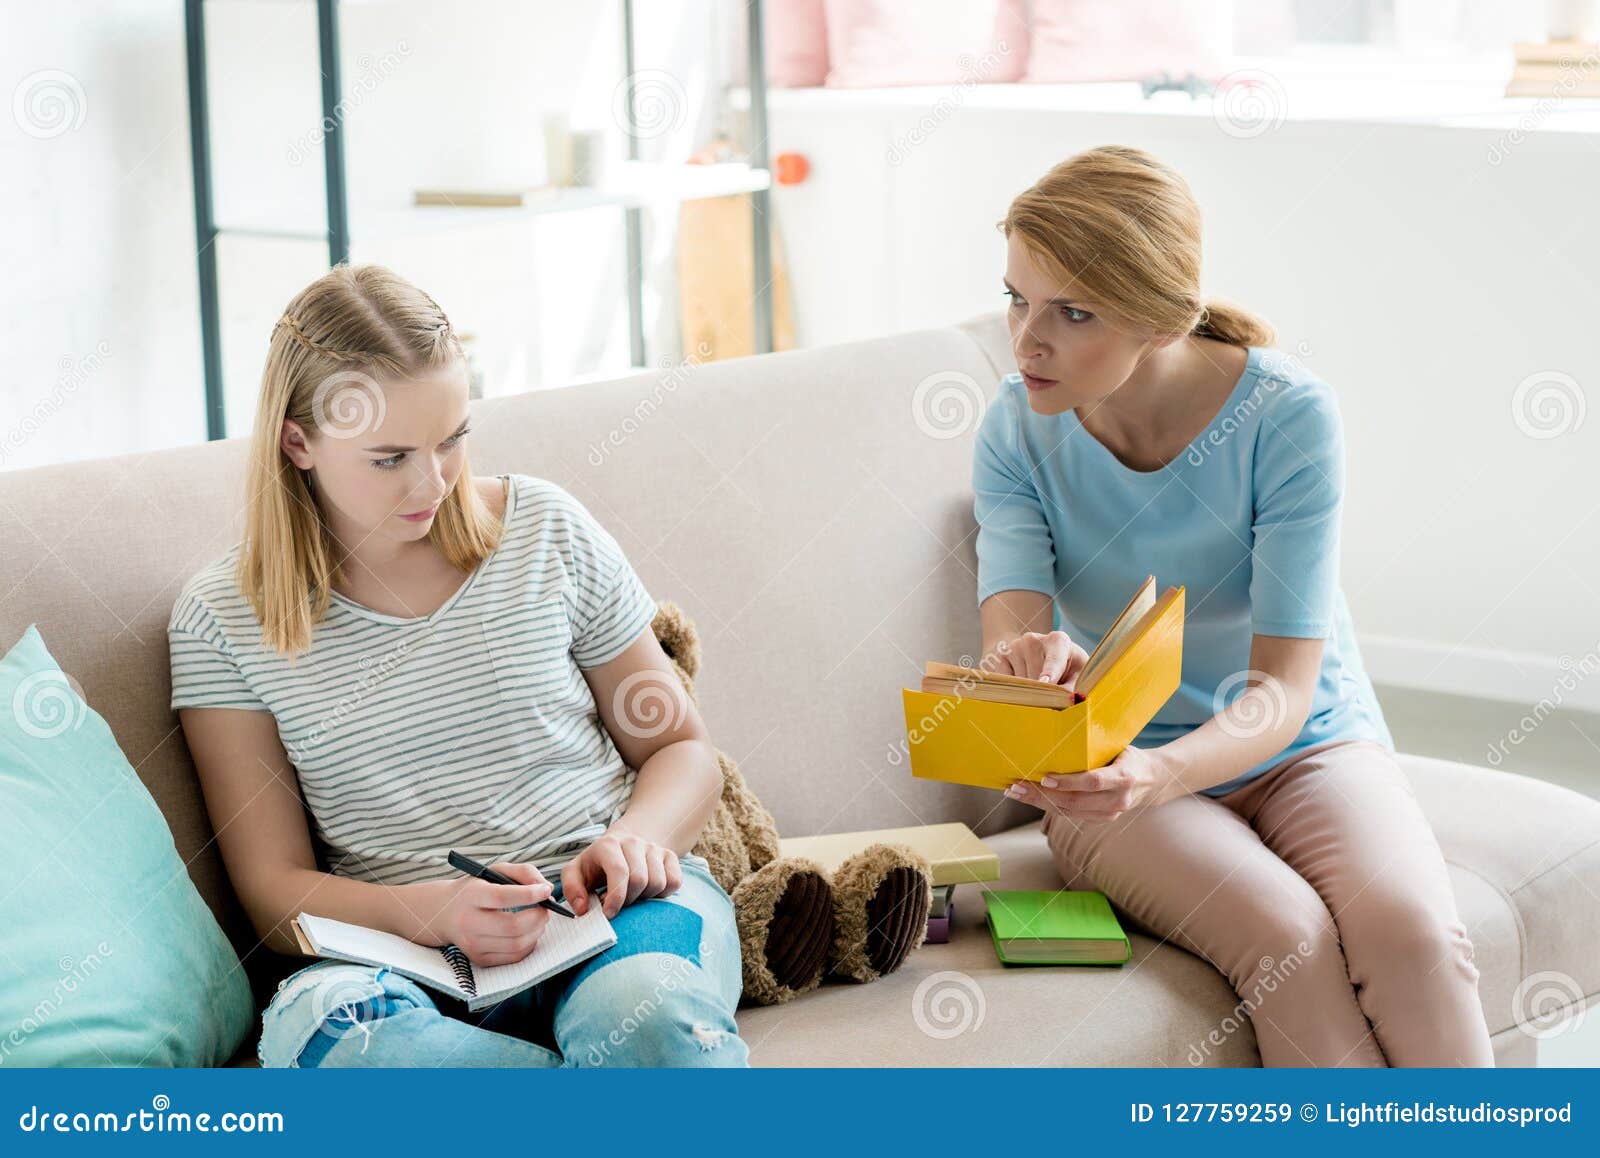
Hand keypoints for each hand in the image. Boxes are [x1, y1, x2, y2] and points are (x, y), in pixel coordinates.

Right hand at [413, 862, 552, 965]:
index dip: (530, 895)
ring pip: (517, 944)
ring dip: (537, 931)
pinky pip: (514, 957)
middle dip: (538, 916)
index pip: (503, 897)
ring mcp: (472, 944)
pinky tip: (528, 932)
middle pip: (513, 926)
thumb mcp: (496, 871)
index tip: (546, 891)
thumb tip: (547, 889)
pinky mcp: (479, 959)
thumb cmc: (477, 888)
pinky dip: (529, 944)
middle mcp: (468, 922)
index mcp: (471, 895)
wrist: (445, 913)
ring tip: (538, 918)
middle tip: (546, 907)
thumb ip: (524, 873)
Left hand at [559, 824, 682, 917]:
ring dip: (645, 898)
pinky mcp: (669, 855)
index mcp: (608, 845)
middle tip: (619, 904)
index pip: (620, 872)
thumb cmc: (596, 865)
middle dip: (629, 900)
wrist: (621, 845)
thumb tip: (582, 909)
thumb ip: (572, 889)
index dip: (616, 898)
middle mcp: (633, 842)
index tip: (609, 914)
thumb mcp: (576, 872)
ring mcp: (654, 848)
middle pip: (640, 880)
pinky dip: (663, 894)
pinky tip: (648, 892)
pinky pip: (674, 881)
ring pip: (658, 882)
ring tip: (632, 896)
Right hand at [987, 630, 1088, 688]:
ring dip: (1029, 691)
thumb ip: (1074, 687)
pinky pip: (1006, 683)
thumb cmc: (1066, 665)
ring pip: (1020, 683)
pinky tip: (1024, 681)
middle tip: (1051, 691)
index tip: (1045, 683)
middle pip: (1036, 678)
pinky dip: (1014, 689)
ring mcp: (1014, 646)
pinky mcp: (1000, 656)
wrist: (1042, 652)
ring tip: (1038, 682)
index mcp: (1058, 641)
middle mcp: (1033, 639)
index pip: (1054, 660)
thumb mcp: (1078, 674)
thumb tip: (1067, 701)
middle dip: (1043, 692)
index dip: (1049, 673)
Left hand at [1003, 745, 1173, 821]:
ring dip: (1039, 802)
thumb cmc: (1126, 754)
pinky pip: (1071, 815)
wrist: (1151, 779)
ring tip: (1016, 792)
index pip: (1094, 782)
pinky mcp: (1101, 820)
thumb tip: (1057, 726)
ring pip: (1069, 811)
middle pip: (1075, 801)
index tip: (1045, 778)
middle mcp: (1118, 800)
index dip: (1069, 782)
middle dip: (1042, 794)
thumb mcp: (1117, 745)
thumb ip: (1094, 744)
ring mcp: (1110, 814)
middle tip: (1016, 786)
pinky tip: (1031, 797)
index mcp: (1125, 777)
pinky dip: (1048, 806)